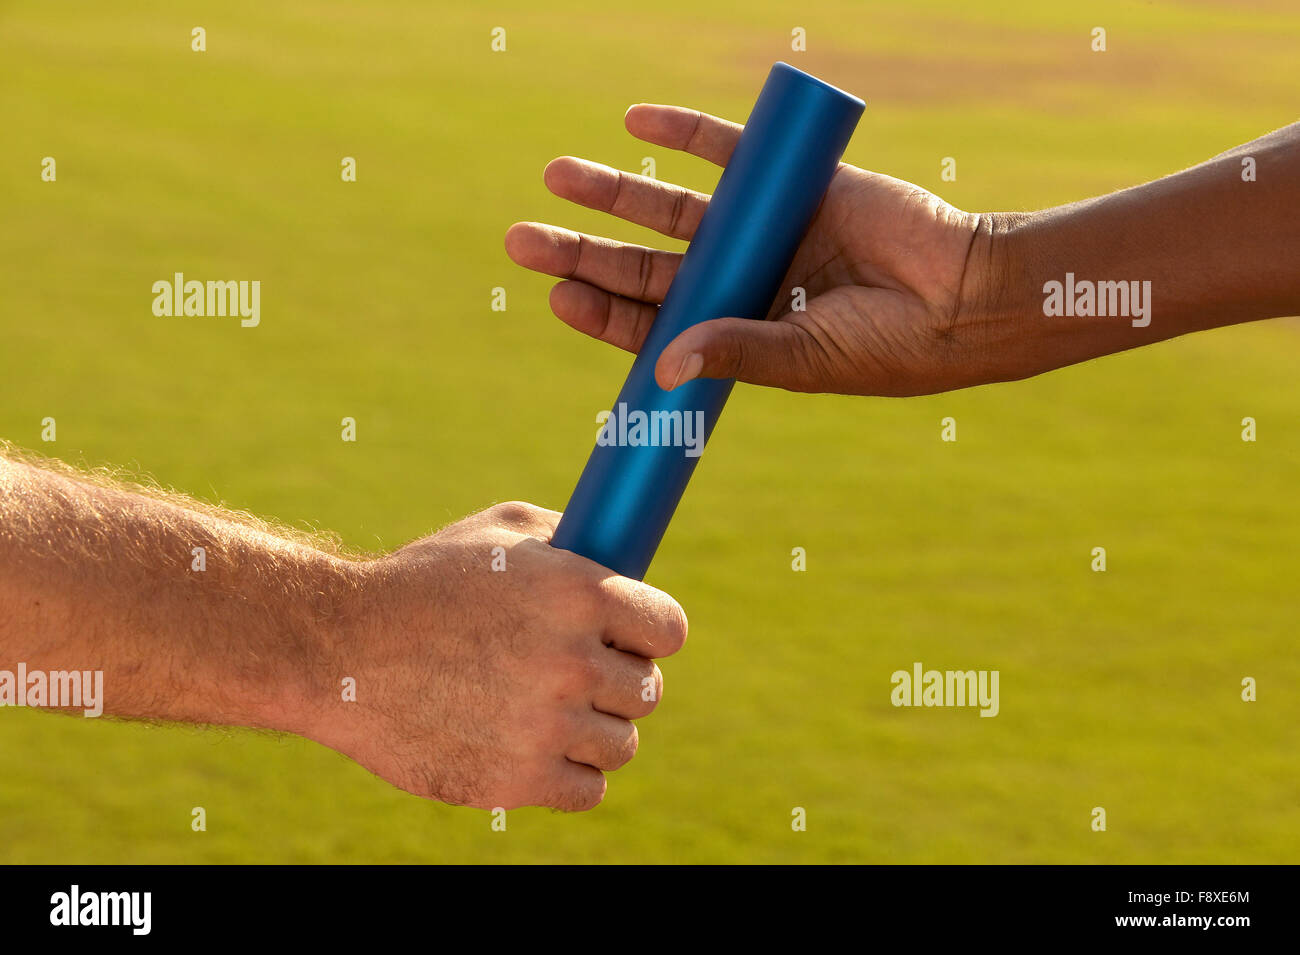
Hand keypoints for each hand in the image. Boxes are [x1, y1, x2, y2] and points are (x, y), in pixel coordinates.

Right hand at [309, 502, 686, 811]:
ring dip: (595, 731)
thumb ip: (568, 540)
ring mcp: (546, 726)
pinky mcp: (517, 781)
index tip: (630, 639)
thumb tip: (620, 559)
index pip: (669, 630)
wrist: (338, 648)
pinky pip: (588, 791)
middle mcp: (572, 662)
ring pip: (621, 744)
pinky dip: (571, 776)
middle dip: (617, 681)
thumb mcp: (497, 530)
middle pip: (647, 690)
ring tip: (553, 713)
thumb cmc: (421, 581)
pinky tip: (541, 751)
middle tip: (577, 675)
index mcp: (579, 594)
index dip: (650, 634)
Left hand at [505, 104, 1002, 396]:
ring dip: (616, 189)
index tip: (556, 295)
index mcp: (736, 333)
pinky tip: (637, 122)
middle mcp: (739, 282)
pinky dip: (685, 134)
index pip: (653, 322)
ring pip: (673, 207)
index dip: (603, 311)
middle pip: (646, 264)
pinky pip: (729, 153)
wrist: (966, 294)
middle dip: (585, 250)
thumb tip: (662, 367)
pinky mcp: (792, 183)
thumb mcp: (805, 360)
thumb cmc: (890, 346)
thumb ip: (734, 353)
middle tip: (523, 240)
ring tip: (557, 174)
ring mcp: (762, 230)